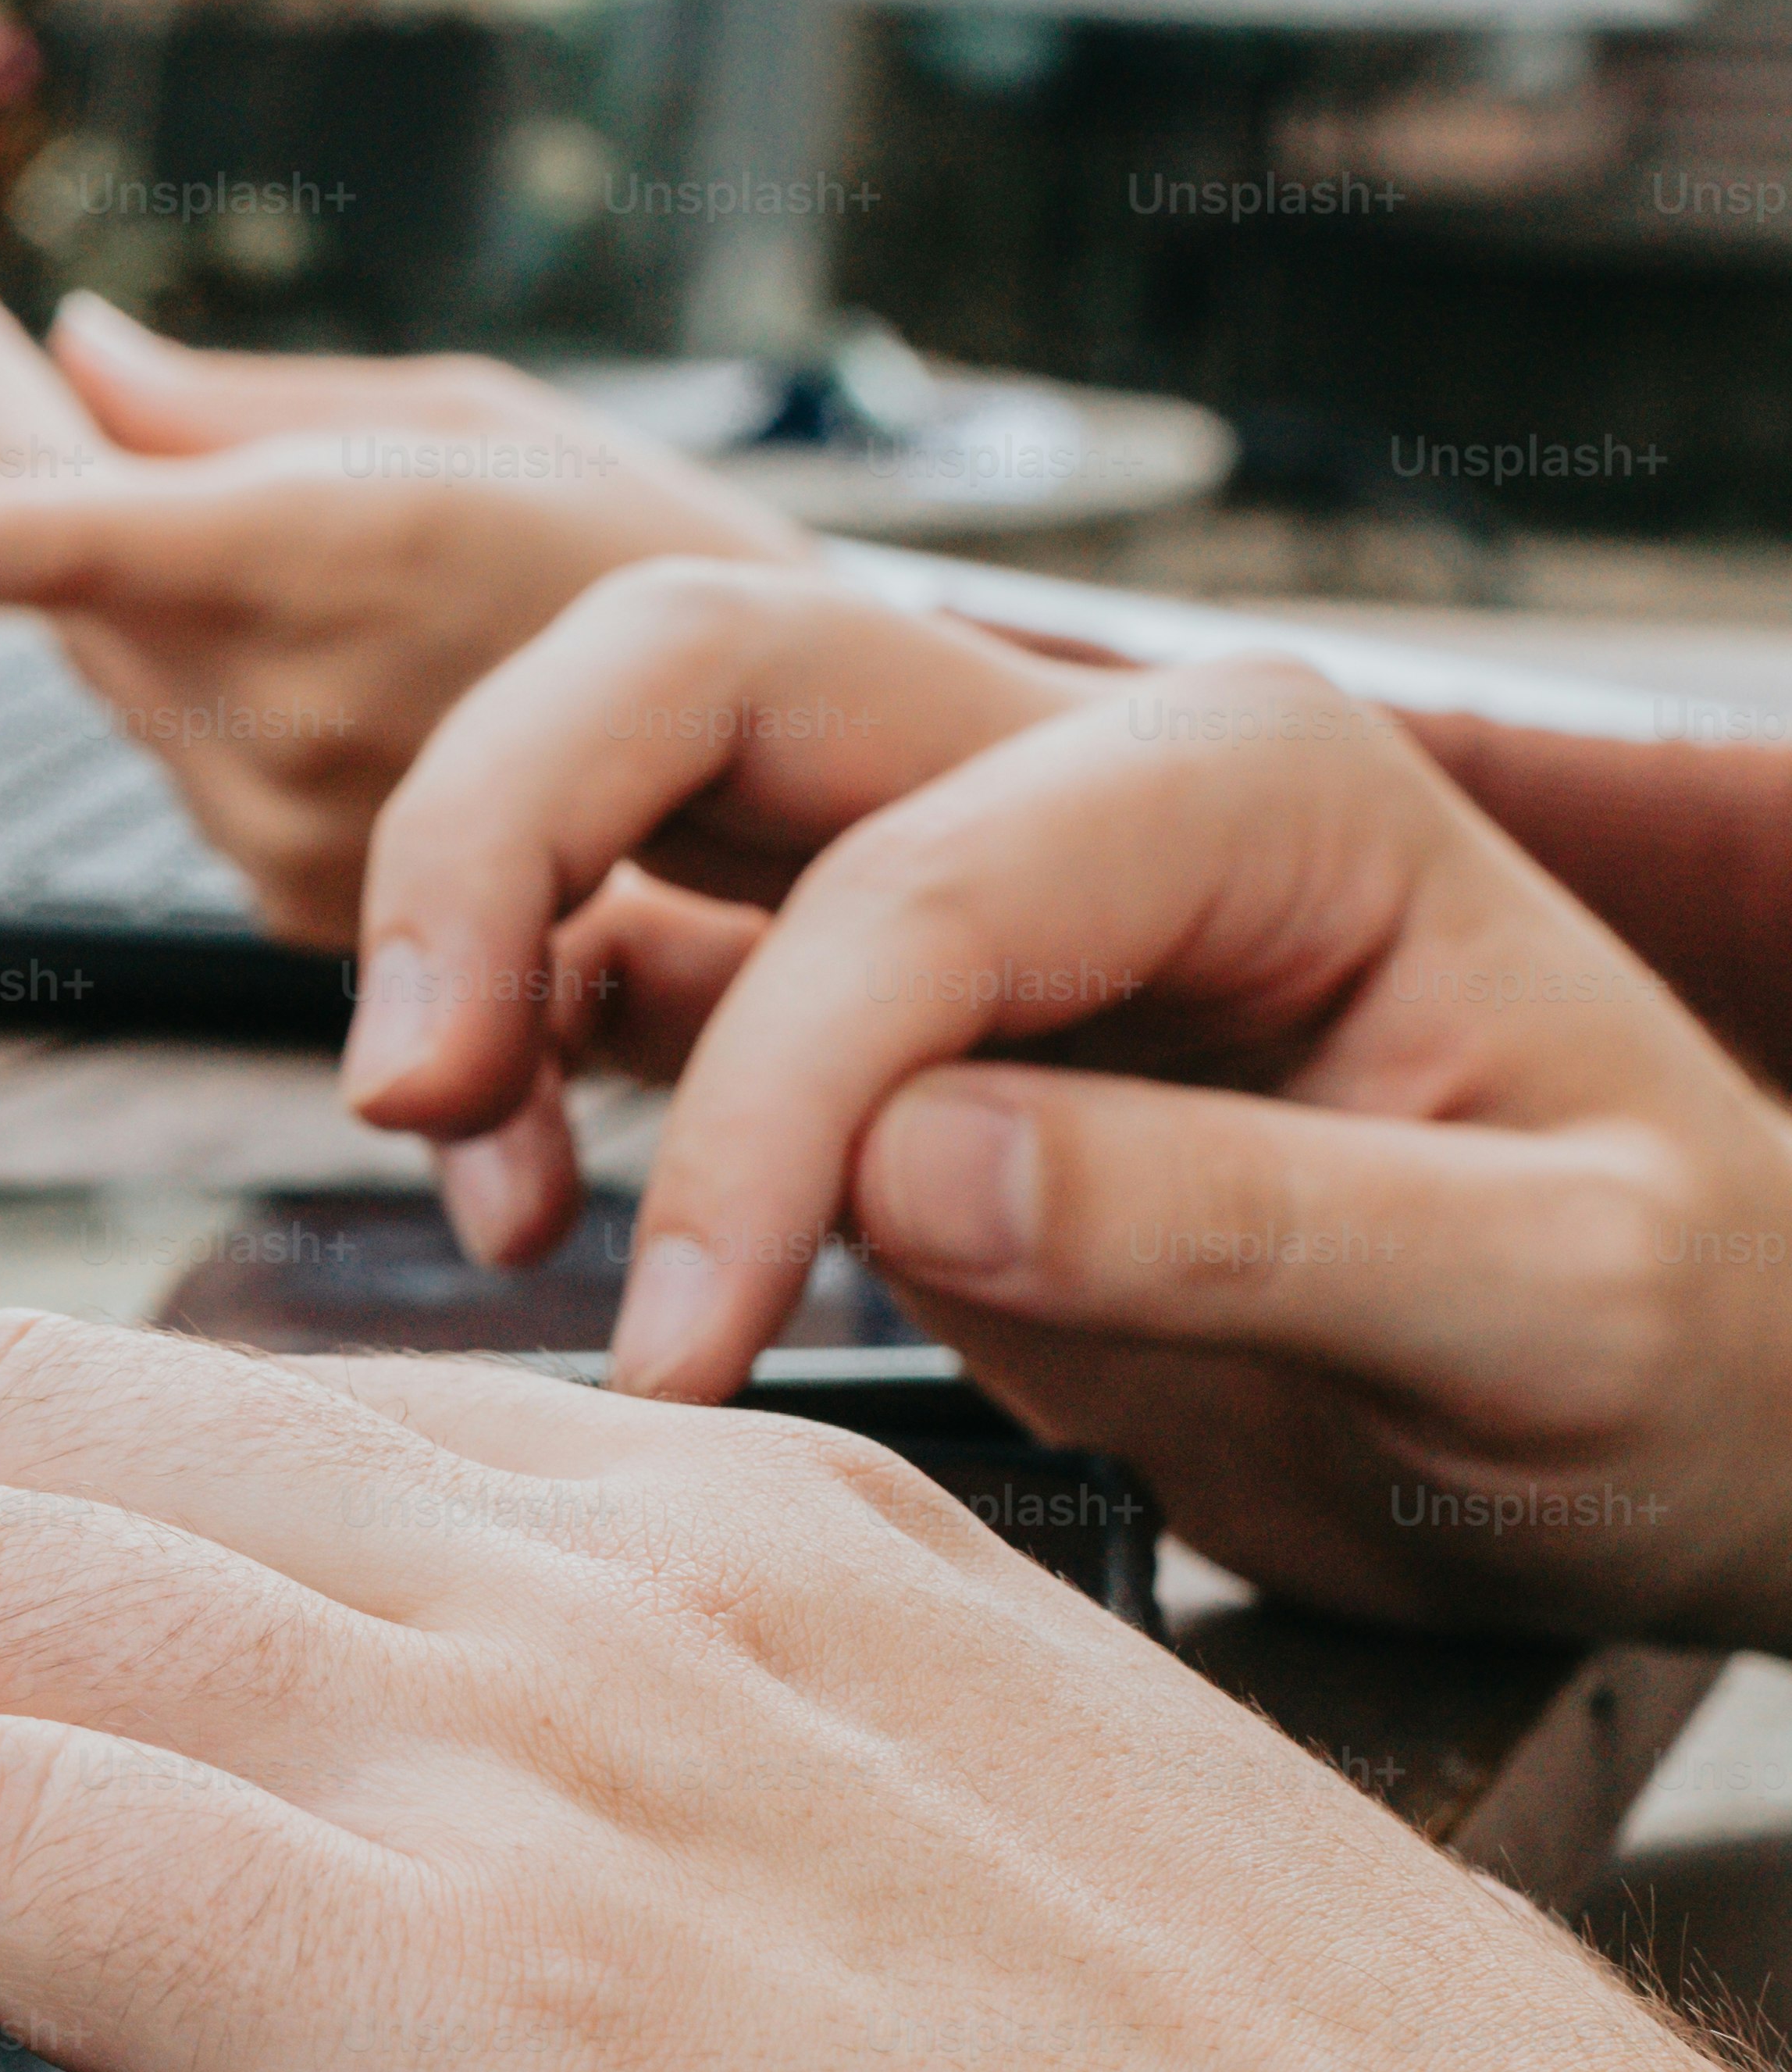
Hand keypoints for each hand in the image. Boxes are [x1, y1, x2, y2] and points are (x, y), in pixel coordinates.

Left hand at [0, 259, 802, 941]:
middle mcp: (262, 709)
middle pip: (48, 571)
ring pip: (113, 665)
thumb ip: (237, 410)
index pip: (25, 544)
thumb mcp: (468, 428)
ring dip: (115, 564)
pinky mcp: (291, 906)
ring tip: (171, 457)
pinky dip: (202, 674)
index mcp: (301, 557)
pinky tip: (293, 631)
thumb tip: (70, 357)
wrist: (806, 784)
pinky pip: (186, 752)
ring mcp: (267, 826)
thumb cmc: (653, 556)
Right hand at [345, 562, 1791, 1638]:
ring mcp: (965, 870)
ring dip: (477, 920)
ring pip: (624, 760)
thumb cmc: (1677, 1347)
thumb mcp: (1556, 1310)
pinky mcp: (883, 1008)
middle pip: (692, 666)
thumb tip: (907, 1160)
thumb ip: (1246, 1222)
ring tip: (443, 1150)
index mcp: (1262, 788)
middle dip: (498, 841)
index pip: (910, 893)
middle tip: (408, 1085)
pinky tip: (520, 1195)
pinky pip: (637, 943)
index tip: (677, 1342)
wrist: (1699, 1405)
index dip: (755, 1113)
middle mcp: (1086, 776)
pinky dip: (528, 1038)